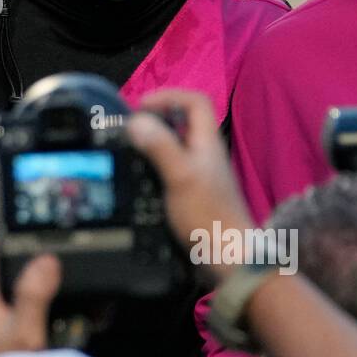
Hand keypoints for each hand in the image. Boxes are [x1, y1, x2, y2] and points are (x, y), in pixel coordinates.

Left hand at [0, 239, 60, 356]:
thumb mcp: (23, 328)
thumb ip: (33, 292)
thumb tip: (45, 259)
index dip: (3, 234)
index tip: (22, 227)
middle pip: (0, 268)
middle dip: (21, 258)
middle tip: (45, 250)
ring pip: (9, 289)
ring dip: (29, 282)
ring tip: (54, 277)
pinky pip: (17, 309)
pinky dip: (33, 304)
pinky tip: (52, 310)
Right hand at [127, 89, 253, 267]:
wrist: (228, 259)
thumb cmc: (207, 215)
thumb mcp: (180, 176)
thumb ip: (160, 146)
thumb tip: (135, 120)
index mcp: (208, 143)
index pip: (196, 102)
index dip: (169, 96)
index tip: (140, 107)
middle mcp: (206, 155)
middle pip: (185, 123)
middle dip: (157, 118)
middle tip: (129, 128)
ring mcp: (201, 176)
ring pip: (176, 147)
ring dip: (154, 143)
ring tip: (128, 150)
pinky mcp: (193, 196)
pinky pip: (172, 170)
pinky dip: (154, 167)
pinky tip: (138, 179)